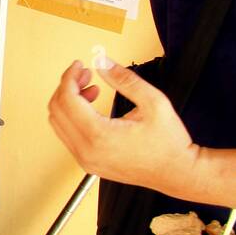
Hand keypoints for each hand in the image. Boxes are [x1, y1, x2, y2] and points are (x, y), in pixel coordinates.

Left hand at [47, 57, 198, 190]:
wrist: (178, 173)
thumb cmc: (169, 142)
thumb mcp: (153, 102)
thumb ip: (124, 79)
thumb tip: (101, 61)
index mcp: (100, 136)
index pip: (67, 99)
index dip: (70, 77)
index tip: (80, 65)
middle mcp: (87, 151)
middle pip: (57, 110)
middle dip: (67, 86)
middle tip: (86, 74)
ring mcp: (85, 160)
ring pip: (58, 123)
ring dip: (69, 101)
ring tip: (92, 89)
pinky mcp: (88, 163)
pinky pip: (67, 135)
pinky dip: (73, 116)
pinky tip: (92, 107)